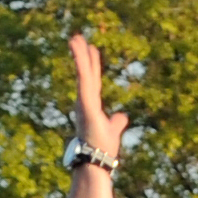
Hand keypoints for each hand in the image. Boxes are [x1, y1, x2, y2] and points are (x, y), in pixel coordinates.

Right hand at [69, 32, 128, 161]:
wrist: (96, 160)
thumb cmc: (102, 149)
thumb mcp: (113, 130)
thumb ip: (117, 122)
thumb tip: (122, 116)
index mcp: (92, 105)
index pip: (93, 81)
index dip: (93, 65)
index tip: (92, 50)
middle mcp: (85, 101)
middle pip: (86, 73)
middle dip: (82, 55)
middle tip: (78, 37)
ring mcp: (84, 101)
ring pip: (83, 73)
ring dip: (79, 55)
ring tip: (75, 38)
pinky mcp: (85, 102)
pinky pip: (84, 79)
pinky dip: (82, 65)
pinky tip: (79, 50)